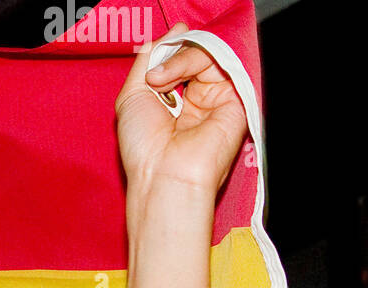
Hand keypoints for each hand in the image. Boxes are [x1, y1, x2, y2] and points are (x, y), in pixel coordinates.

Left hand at [115, 24, 247, 197]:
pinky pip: (220, 60)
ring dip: (177, 59)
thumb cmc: (143, 148)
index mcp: (176, 103)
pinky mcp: (235, 96)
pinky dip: (192, 59)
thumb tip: (175, 31)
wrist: (163, 175)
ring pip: (205, 53)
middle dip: (171, 55)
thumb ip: (147, 60)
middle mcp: (199, 100)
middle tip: (154, 76)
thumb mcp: (132, 97)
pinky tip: (171, 78)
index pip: (178, 61)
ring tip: (158, 81)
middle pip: (193, 54)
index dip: (167, 52)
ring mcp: (218, 97)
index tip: (154, 56)